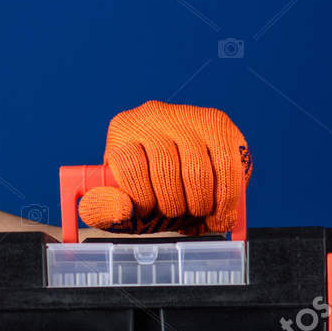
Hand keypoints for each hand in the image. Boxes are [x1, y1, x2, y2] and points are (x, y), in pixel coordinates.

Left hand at [76, 101, 250, 234]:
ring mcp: (188, 115)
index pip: (131, 164)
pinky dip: (226, 197)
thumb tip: (121, 208)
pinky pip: (227, 164)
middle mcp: (153, 114)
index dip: (142, 198)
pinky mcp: (218, 123)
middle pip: (166, 168)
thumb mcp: (116, 201)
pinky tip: (220, 213)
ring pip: (197, 170)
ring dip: (199, 204)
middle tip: (177, 216)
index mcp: (122, 129)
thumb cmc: (145, 190)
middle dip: (173, 204)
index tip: (149, 213)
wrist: (177, 175)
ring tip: (197, 214)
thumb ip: (104, 209)